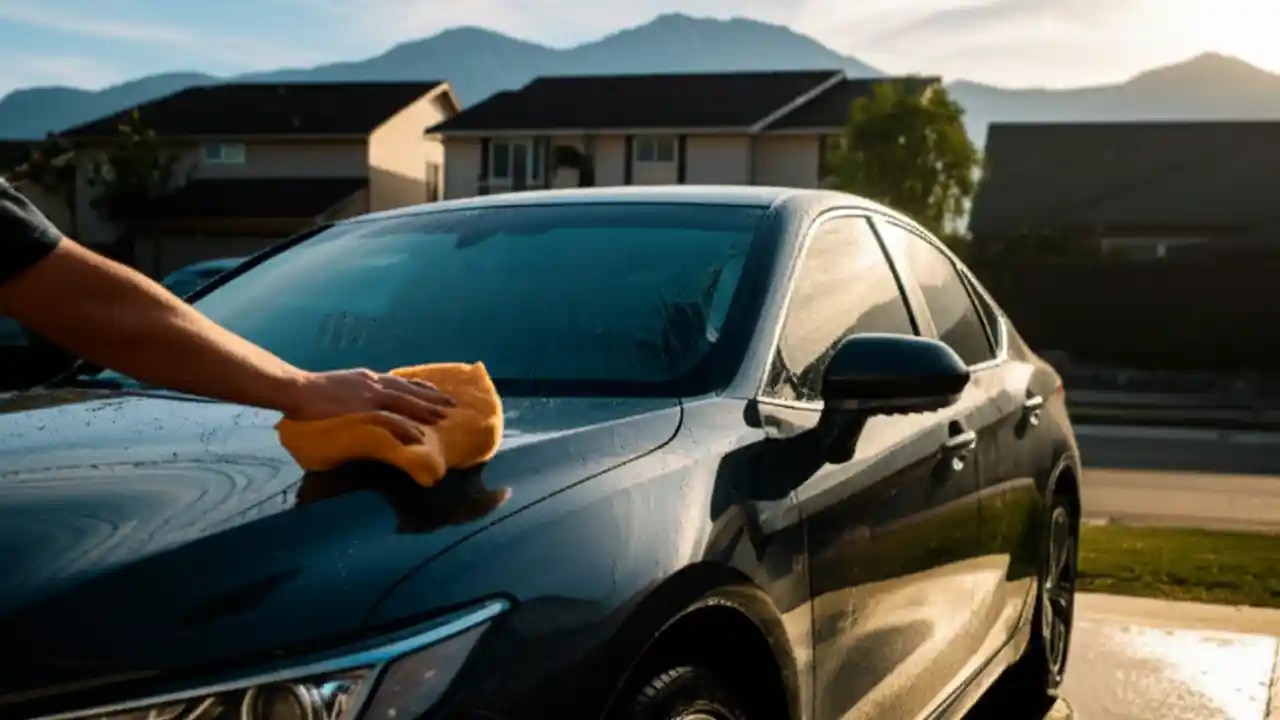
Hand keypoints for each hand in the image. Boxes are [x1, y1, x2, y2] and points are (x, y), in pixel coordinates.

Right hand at [280, 369, 455, 427]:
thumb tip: (361, 402)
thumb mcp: (339, 387)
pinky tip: (420, 434)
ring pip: (406, 400)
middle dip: (432, 396)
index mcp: (367, 378)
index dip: (419, 387)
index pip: (399, 381)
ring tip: (446, 415)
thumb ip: (354, 393)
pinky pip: (391, 418)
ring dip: (427, 408)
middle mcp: (373, 382)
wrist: (295, 388)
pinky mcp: (363, 407)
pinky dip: (407, 425)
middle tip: (452, 403)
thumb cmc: (311, 391)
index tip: (435, 391)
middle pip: (409, 388)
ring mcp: (369, 394)